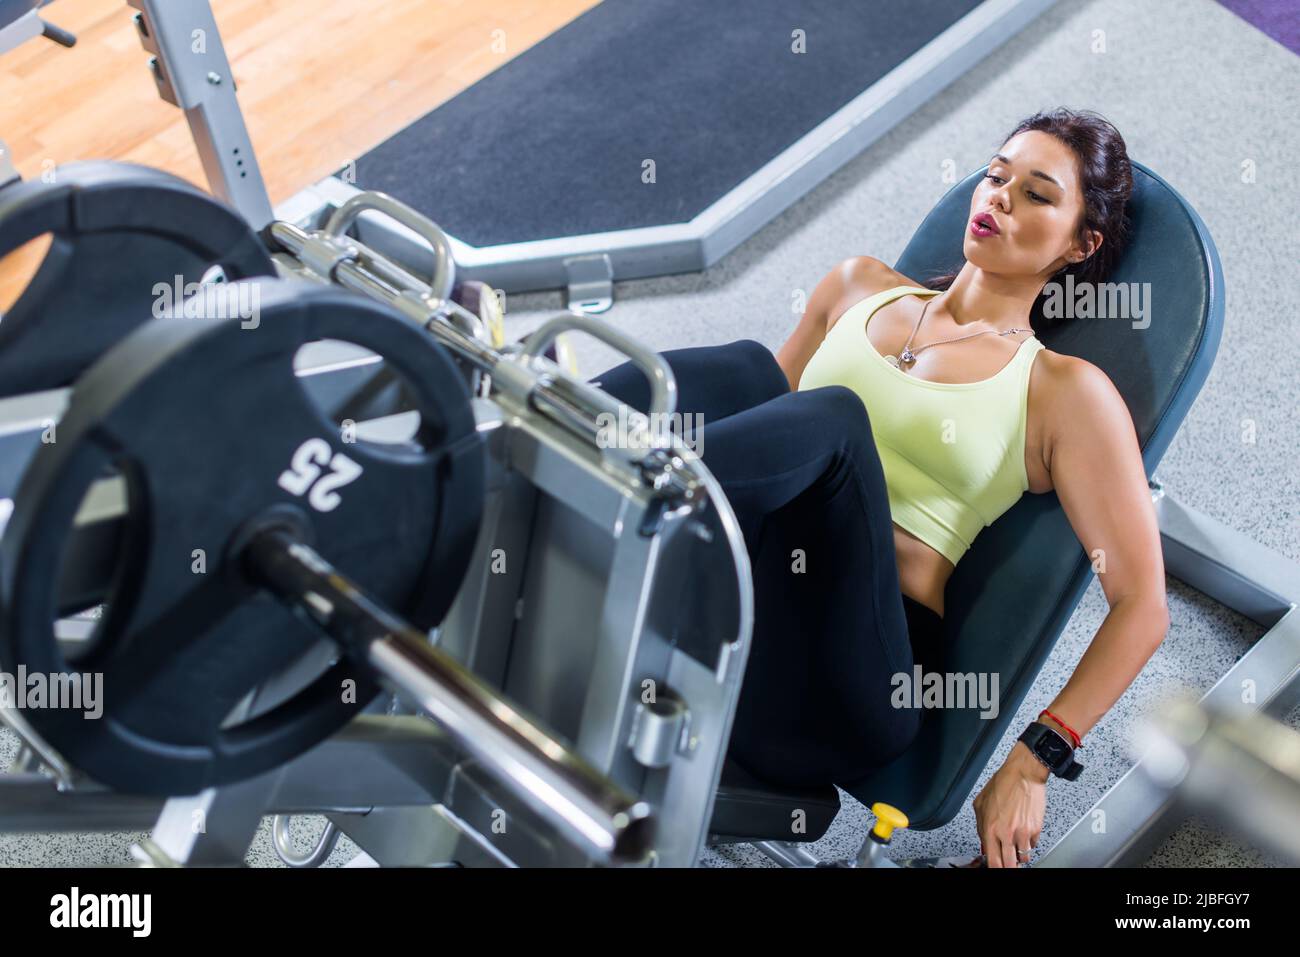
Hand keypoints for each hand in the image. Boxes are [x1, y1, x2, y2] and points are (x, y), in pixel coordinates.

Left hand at [971, 742, 1048, 866]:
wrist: (1023, 774)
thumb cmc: (1003, 784)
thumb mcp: (980, 804)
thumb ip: (980, 826)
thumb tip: (984, 841)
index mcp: (990, 828)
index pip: (992, 861)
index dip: (994, 867)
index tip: (995, 866)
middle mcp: (1007, 833)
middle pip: (1009, 865)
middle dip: (1008, 866)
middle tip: (1007, 862)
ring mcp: (1023, 833)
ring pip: (1023, 858)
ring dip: (1019, 856)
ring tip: (1015, 846)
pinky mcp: (1036, 830)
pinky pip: (1033, 846)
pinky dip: (1028, 844)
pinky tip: (1023, 834)